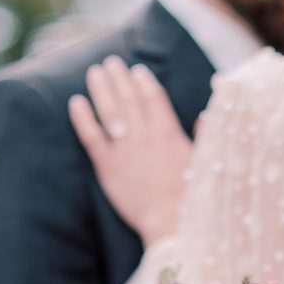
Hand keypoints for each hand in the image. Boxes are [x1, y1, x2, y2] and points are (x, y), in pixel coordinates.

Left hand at [69, 57, 192, 245]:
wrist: (170, 221)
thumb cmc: (191, 196)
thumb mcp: (204, 162)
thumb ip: (204, 136)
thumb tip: (207, 116)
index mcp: (168, 133)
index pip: (154, 99)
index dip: (144, 82)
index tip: (137, 70)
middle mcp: (144, 136)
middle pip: (129, 99)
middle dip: (120, 78)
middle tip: (111, 62)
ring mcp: (124, 150)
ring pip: (109, 111)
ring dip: (101, 89)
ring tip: (95, 73)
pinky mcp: (107, 166)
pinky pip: (91, 136)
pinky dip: (83, 118)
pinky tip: (75, 103)